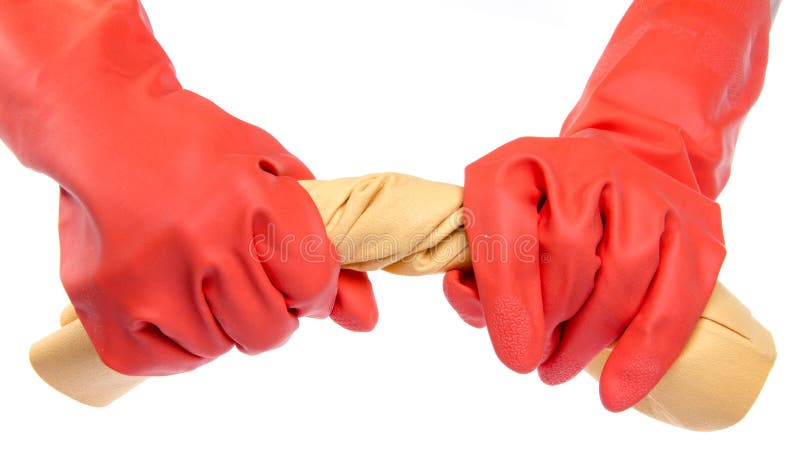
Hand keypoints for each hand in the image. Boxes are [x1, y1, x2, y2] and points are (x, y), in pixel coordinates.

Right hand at [0, 0, 376, 374]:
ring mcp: (146, 280)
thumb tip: (365, 321)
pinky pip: (161, 363)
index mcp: (252, 204)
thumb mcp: (277, 175)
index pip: (312, 288)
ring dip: (219, 324)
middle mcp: (201, 245)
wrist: (106, 126)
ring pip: (216, 349)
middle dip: (268, 311)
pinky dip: (174, 342)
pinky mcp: (102, 305)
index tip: (291, 276)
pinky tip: (167, 299)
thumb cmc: (201, 147)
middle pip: (268, 332)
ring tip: (196, 276)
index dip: (308, 288)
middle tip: (241, 276)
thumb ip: (326, 251)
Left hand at [443, 0, 770, 411]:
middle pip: (570, 251)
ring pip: (626, 273)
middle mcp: (585, 164)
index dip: (508, 299)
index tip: (515, 356)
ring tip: (560, 367)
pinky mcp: (695, 224)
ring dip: (591, 338)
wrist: (616, 170)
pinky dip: (649, 351)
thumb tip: (505, 337)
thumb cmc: (542, 219)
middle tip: (537, 357)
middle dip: (551, 318)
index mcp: (519, 166)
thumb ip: (478, 285)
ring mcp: (646, 190)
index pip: (508, 230)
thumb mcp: (492, 239)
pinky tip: (619, 389)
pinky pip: (679, 294)